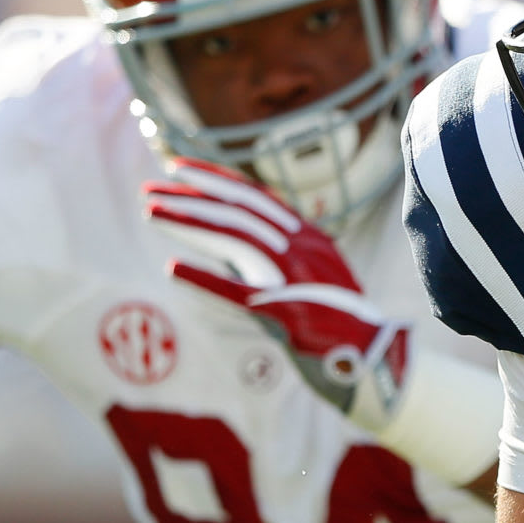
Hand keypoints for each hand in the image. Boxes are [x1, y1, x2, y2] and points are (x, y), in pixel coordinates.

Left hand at [143, 158, 409, 418]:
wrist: (373, 354)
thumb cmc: (340, 318)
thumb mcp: (315, 273)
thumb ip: (281, 255)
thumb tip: (233, 246)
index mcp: (308, 236)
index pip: (255, 195)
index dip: (214, 178)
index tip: (180, 169)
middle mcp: (301, 247)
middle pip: (239, 207)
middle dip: (192, 192)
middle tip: (152, 186)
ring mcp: (294, 276)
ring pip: (234, 235)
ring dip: (188, 221)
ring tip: (150, 213)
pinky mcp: (285, 311)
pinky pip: (237, 291)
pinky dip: (203, 278)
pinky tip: (172, 268)